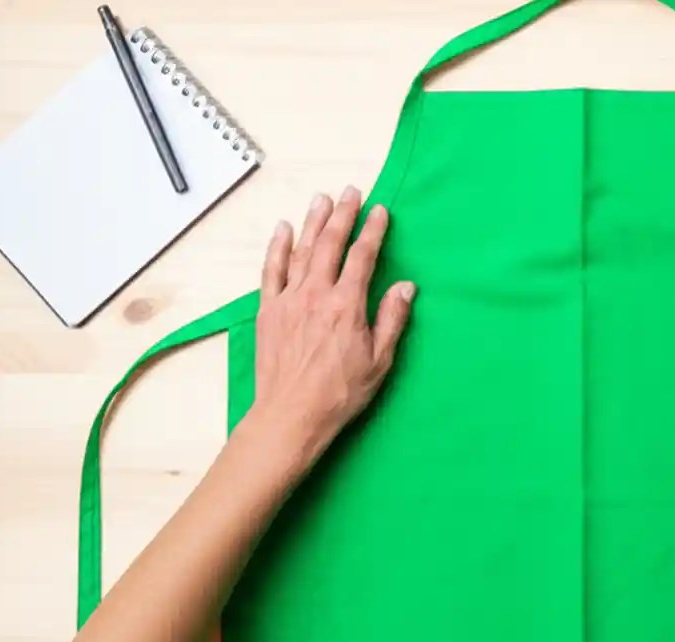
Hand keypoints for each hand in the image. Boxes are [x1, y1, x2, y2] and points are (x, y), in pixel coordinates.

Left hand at [246, 186, 415, 470]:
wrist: (291, 415)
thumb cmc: (340, 393)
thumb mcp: (379, 361)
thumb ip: (392, 320)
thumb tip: (405, 286)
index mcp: (347, 305)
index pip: (362, 257)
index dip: (372, 231)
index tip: (379, 211)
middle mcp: (316, 294)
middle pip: (330, 244)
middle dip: (342, 215)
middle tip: (351, 193)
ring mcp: (289, 300)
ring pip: (302, 251)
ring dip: (312, 222)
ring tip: (321, 199)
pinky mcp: (269, 310)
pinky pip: (272, 271)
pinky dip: (278, 248)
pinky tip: (284, 230)